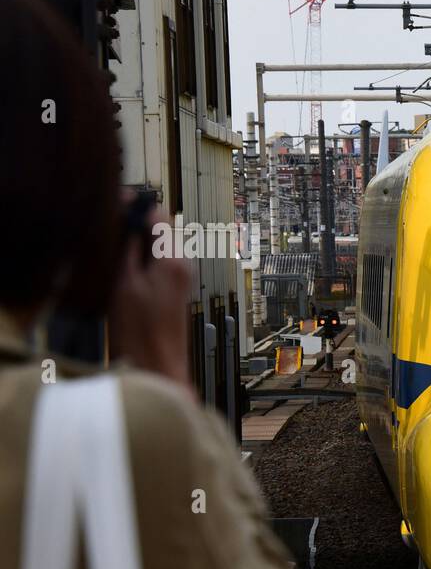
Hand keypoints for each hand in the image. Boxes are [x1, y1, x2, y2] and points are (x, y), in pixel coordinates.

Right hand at [107, 198, 193, 394]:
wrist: (157, 365)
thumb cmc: (139, 332)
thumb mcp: (122, 282)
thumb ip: (127, 247)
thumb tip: (127, 218)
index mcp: (172, 259)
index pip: (158, 214)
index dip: (134, 205)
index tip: (113, 203)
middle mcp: (184, 264)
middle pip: (160, 226)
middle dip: (135, 221)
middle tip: (108, 225)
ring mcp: (183, 276)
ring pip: (159, 242)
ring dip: (138, 239)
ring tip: (112, 246)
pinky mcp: (177, 287)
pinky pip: (160, 258)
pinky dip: (143, 255)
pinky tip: (124, 266)